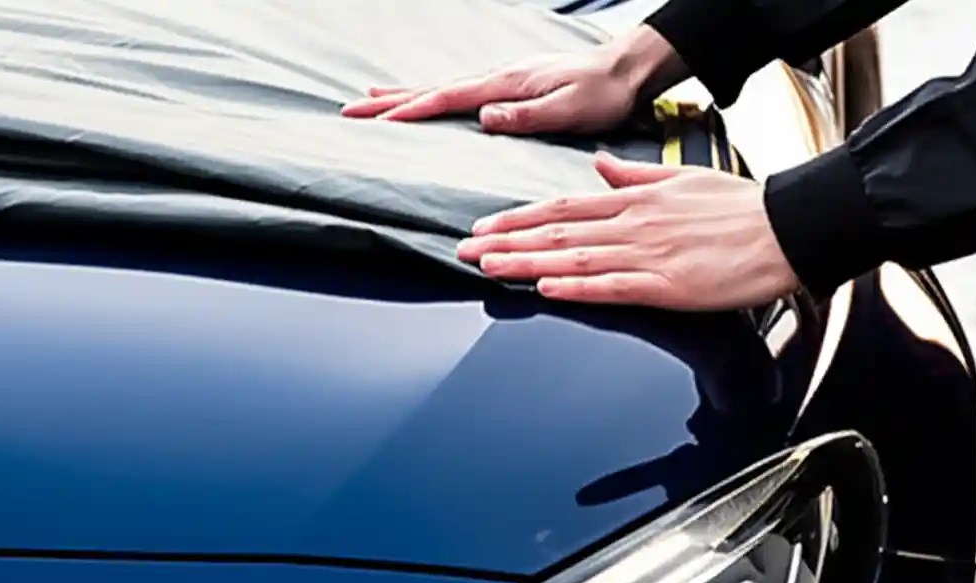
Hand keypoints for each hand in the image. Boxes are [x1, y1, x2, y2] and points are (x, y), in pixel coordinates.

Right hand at [340, 26, 684, 134]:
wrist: (625, 71)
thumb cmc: (602, 93)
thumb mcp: (567, 108)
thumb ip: (525, 114)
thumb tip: (484, 116)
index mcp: (506, 84)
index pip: (447, 99)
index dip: (409, 109)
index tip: (376, 118)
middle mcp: (497, 78)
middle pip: (432, 89)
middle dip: (390, 101)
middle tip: (351, 109)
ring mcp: (501, 80)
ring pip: (440, 89)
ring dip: (403, 95)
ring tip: (370, 101)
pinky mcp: (509, 87)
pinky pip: (458, 92)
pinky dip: (431, 95)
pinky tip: (425, 99)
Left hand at [456, 153, 800, 310]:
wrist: (788, 228)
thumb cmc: (742, 207)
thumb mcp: (682, 177)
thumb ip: (635, 175)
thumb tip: (601, 167)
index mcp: (636, 201)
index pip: (564, 207)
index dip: (521, 217)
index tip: (488, 224)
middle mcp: (634, 225)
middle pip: (557, 232)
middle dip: (507, 241)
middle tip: (466, 248)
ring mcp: (649, 255)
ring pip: (573, 258)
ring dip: (526, 262)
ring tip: (488, 265)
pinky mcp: (668, 285)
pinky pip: (613, 286)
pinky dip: (576, 287)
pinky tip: (546, 287)